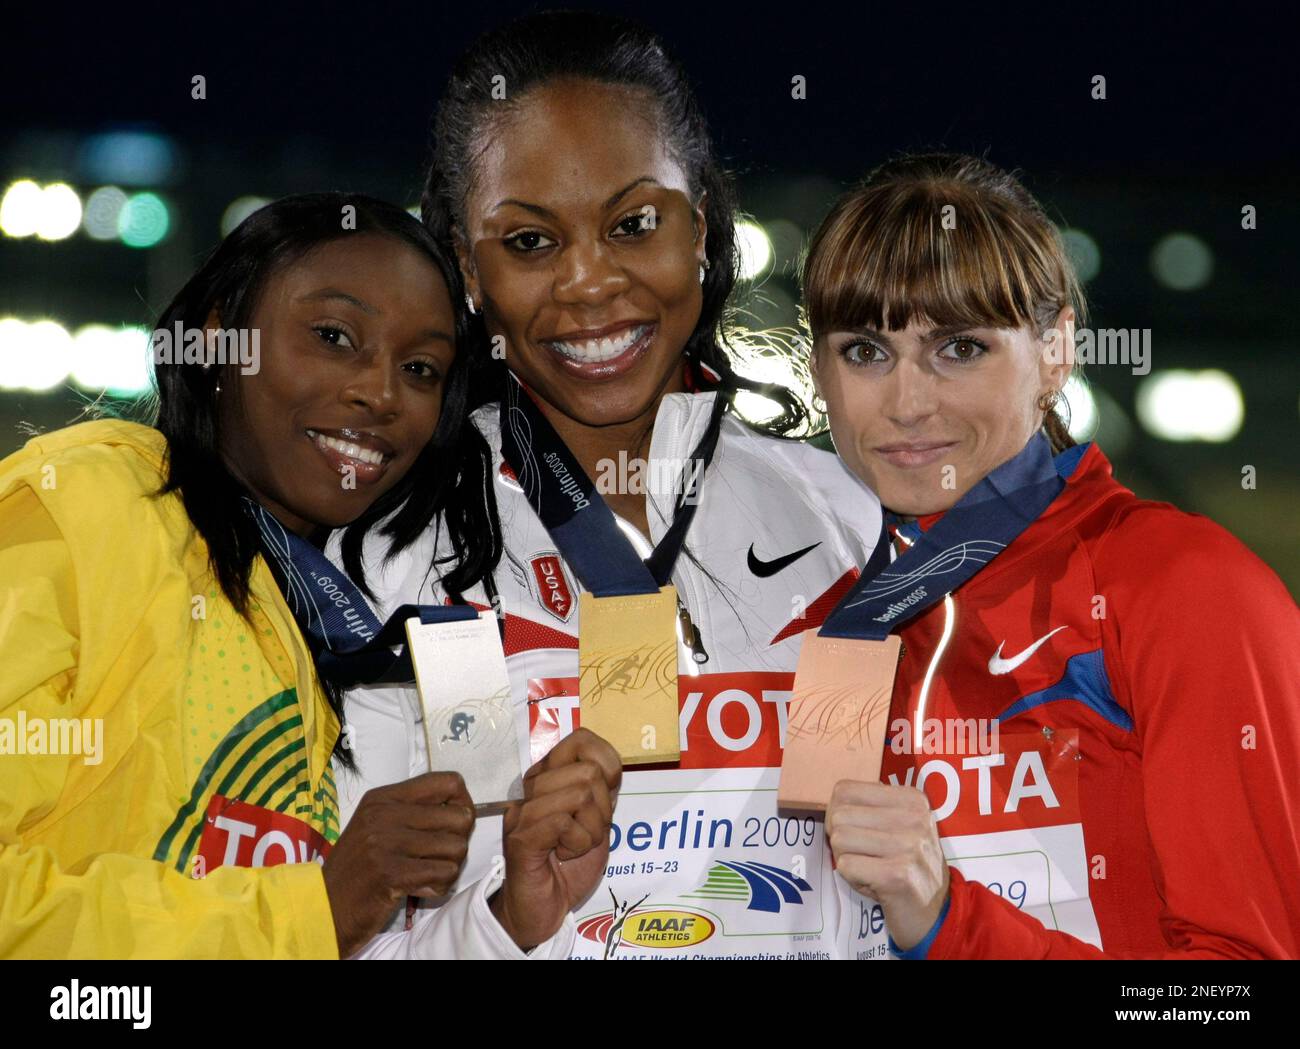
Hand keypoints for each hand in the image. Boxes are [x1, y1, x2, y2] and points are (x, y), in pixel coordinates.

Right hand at [322, 771, 474, 957]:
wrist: (325, 907)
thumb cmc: (357, 868)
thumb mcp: (376, 826)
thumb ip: (413, 811)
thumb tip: (464, 808)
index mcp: (384, 797)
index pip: (449, 782)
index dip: (463, 804)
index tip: (452, 825)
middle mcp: (385, 813)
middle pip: (461, 817)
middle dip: (458, 842)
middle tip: (438, 857)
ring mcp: (386, 842)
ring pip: (457, 848)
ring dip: (449, 868)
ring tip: (427, 874)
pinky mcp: (391, 873)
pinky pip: (444, 873)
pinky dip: (439, 886)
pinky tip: (420, 889)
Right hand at [489, 728, 621, 949]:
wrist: (541, 911)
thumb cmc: (568, 867)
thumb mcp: (595, 821)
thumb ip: (602, 791)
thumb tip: (611, 764)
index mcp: (549, 777)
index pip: (583, 740)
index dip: (607, 767)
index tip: (603, 801)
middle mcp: (532, 787)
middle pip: (589, 771)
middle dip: (602, 810)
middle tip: (585, 834)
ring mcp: (523, 811)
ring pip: (580, 794)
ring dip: (590, 830)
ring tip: (572, 846)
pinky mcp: (521, 837)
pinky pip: (564, 822)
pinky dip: (576, 844)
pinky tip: (561, 855)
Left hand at [825, 780, 949, 950]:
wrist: (935, 912)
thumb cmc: (906, 865)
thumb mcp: (898, 826)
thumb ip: (870, 806)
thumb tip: (833, 800)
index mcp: (912, 799)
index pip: (844, 790)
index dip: (838, 813)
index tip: (855, 832)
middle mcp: (915, 817)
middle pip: (838, 816)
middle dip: (840, 840)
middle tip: (862, 856)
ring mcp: (909, 845)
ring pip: (839, 839)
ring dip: (846, 860)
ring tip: (870, 869)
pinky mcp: (898, 875)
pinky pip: (845, 866)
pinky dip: (852, 878)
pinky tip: (874, 884)